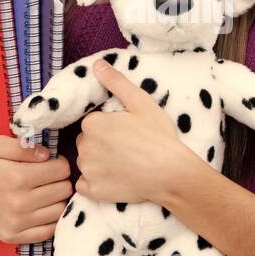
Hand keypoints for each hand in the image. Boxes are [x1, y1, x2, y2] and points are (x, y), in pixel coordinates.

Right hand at [0, 135, 72, 241]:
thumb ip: (23, 146)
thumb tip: (47, 155)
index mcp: (17, 177)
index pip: (61, 170)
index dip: (59, 163)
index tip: (50, 164)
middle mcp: (19, 202)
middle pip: (64, 190)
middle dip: (59, 181)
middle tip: (47, 178)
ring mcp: (17, 223)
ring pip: (60, 210)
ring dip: (56, 200)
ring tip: (44, 193)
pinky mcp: (14, 236)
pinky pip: (49, 230)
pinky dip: (50, 219)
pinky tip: (41, 209)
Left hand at [74, 59, 189, 203]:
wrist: (171, 173)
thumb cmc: (158, 136)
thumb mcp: (141, 102)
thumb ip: (116, 82)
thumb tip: (97, 65)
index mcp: (93, 123)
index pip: (92, 123)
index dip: (110, 127)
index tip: (127, 133)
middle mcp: (84, 146)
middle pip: (87, 142)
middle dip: (101, 144)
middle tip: (127, 148)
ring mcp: (87, 170)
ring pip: (87, 162)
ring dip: (99, 163)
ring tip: (124, 164)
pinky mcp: (92, 190)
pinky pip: (85, 185)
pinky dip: (96, 183)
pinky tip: (115, 179)